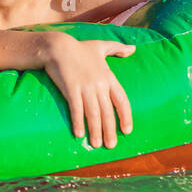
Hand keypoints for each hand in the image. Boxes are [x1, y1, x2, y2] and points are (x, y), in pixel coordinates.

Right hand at [43, 34, 135, 148]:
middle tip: (111, 146)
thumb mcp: (101, 46)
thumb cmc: (79, 48)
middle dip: (110, 130)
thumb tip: (133, 49)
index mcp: (108, 77)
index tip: (127, 130)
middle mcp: (99, 85)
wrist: (58, 46)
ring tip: (97, 144)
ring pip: (93, 113)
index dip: (125, 116)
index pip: (122, 101)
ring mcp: (85, 88)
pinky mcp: (71, 90)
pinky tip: (79, 134)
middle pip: (108, 112)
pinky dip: (78, 122)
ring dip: (95, 130)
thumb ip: (118, 49)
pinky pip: (76, 109)